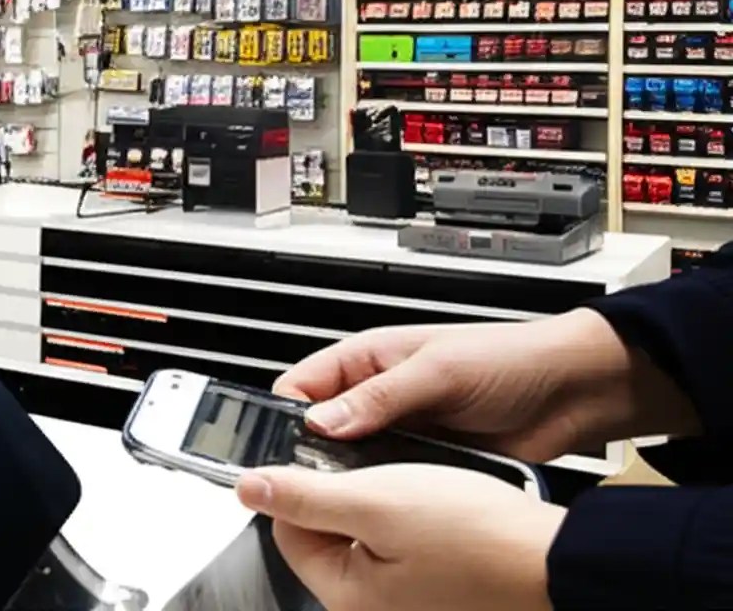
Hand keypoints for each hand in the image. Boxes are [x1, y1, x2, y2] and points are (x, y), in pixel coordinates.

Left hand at [237, 464, 565, 610]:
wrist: (560, 561)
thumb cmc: (480, 537)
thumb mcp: (377, 500)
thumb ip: (304, 495)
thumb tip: (249, 487)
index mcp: (346, 597)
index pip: (289, 529)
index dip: (306, 484)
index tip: (332, 460)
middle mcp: (373, 610)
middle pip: (330, 534)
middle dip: (354, 494)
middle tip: (389, 475)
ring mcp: (409, 604)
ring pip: (372, 537)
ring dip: (389, 504)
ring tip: (423, 491)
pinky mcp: (440, 595)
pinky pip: (408, 550)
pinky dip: (419, 522)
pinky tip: (445, 509)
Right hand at [276, 309, 698, 461]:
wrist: (572, 392)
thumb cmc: (511, 358)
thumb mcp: (438, 372)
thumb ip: (378, 397)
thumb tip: (322, 420)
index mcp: (369, 357)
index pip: (303, 384)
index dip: (288, 413)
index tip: (284, 444)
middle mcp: (378, 394)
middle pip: (319, 427)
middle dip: (311, 451)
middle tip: (314, 476)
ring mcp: (401, 431)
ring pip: (350, 459)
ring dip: (348, 474)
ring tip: (350, 490)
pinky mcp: (424, 463)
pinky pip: (387, 481)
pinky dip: (381, 491)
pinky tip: (383, 500)